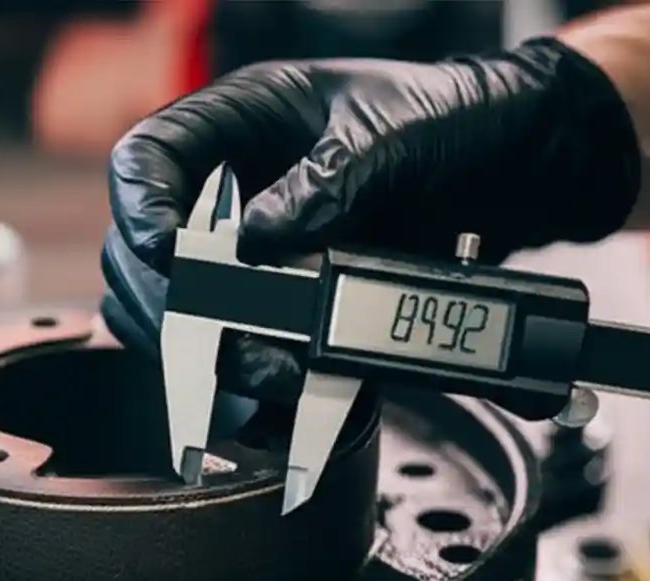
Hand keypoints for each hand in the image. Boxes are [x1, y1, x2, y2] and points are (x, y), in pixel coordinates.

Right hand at [102, 38, 639, 401]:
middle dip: (173, 309)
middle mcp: (231, 194)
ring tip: (276, 375)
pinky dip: (261, 387)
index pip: (147, 161)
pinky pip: (247, 358)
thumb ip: (326, 178)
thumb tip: (261, 236)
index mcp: (238, 124)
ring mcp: (254, 257)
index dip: (140, 209)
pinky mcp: (288, 309)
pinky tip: (295, 393)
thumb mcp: (388, 130)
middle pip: (145, 260)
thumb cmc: (443, 118)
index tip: (167, 253)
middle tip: (218, 339)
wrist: (509, 167)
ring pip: (185, 322)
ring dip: (216, 360)